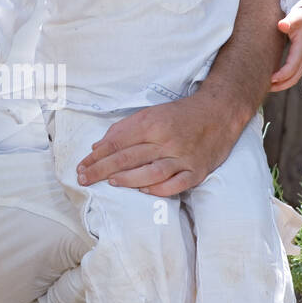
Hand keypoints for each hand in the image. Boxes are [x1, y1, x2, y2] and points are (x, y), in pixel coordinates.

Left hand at [76, 88, 243, 196]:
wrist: (220, 111)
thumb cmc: (181, 114)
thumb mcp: (151, 113)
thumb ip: (124, 129)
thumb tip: (98, 147)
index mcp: (152, 123)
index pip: (117, 142)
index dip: (96, 156)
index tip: (81, 166)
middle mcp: (166, 140)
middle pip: (128, 158)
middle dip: (101, 170)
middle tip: (84, 179)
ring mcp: (183, 157)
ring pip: (150, 173)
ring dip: (127, 180)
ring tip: (110, 183)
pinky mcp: (198, 170)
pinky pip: (176, 185)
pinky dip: (158, 190)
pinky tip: (143, 191)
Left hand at [271, 0, 301, 90]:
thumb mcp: (297, 15)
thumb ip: (289, 21)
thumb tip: (282, 25)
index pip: (291, 68)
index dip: (280, 76)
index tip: (268, 79)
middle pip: (294, 77)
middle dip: (280, 85)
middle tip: (263, 87)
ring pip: (295, 76)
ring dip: (283, 83)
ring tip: (266, 85)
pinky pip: (296, 71)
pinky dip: (286, 77)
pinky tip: (274, 77)